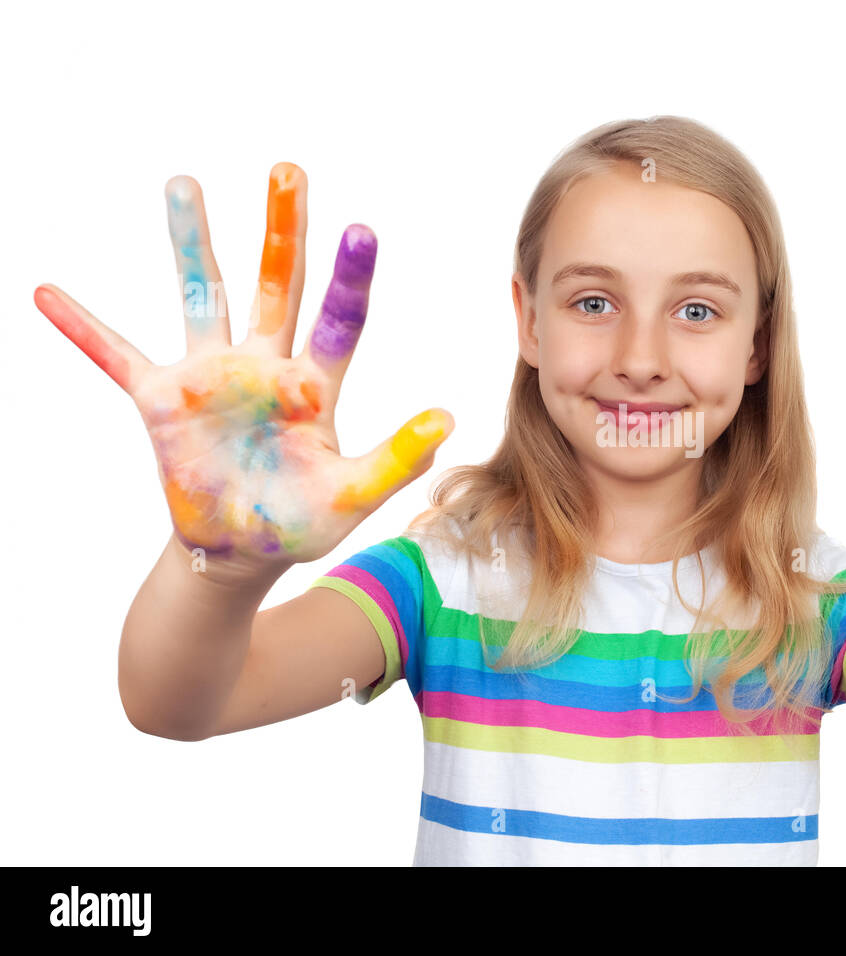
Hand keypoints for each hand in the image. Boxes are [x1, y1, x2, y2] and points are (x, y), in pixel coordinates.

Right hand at [34, 163, 453, 575]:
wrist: (242, 554)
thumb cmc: (302, 523)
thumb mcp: (353, 497)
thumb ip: (396, 459)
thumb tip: (449, 417)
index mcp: (316, 387)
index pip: (340, 321)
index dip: (350, 278)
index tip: (362, 230)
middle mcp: (266, 367)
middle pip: (278, 286)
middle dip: (282, 230)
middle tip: (289, 169)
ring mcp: (213, 378)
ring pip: (203, 297)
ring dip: (192, 243)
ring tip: (183, 183)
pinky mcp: (163, 401)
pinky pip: (115, 357)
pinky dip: (82, 329)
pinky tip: (46, 292)